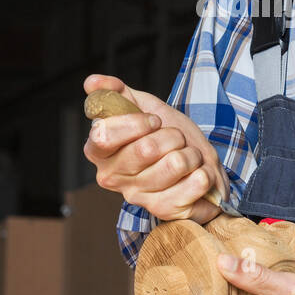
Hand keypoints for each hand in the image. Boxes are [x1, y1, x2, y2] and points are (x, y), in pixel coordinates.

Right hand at [82, 73, 228, 222]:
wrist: (197, 161)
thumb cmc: (166, 135)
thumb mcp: (143, 106)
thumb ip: (117, 92)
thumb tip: (91, 83)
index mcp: (100, 152)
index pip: (104, 136)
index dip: (137, 123)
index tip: (155, 121)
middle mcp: (113, 178)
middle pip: (146, 148)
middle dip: (172, 135)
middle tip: (176, 139)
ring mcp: (138, 197)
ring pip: (174, 164)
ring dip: (191, 154)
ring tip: (188, 157)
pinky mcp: (165, 211)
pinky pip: (192, 186)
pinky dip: (203, 174)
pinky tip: (197, 176)